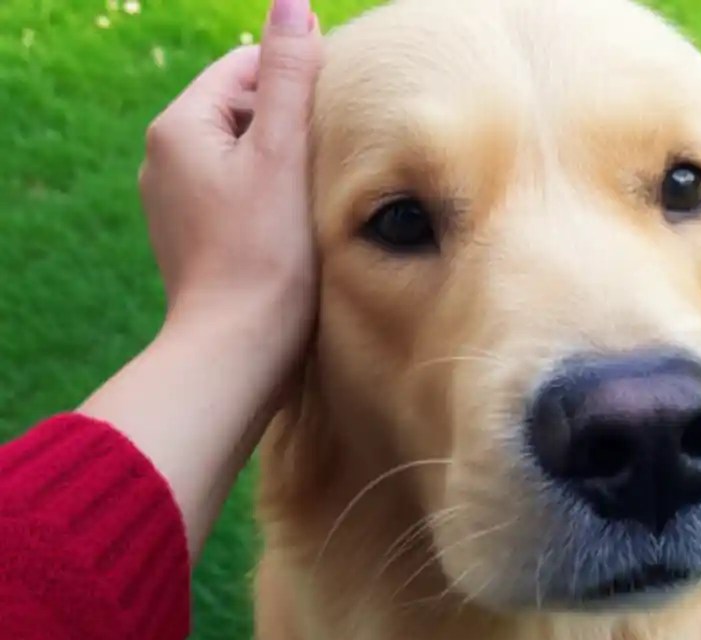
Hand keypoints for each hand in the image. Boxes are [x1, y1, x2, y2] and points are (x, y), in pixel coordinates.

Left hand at [140, 0, 321, 379]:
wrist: (237, 352)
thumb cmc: (265, 256)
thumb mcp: (283, 153)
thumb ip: (289, 75)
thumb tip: (293, 4)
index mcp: (179, 127)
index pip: (245, 67)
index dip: (299, 78)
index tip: (344, 109)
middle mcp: (165, 159)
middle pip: (244, 110)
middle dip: (293, 123)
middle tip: (340, 155)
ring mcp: (177, 202)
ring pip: (245, 155)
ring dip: (287, 163)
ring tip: (324, 192)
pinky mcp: (196, 238)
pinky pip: (240, 194)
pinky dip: (273, 198)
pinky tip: (303, 224)